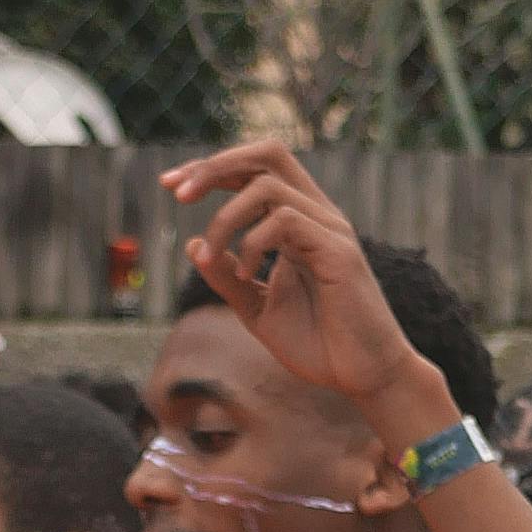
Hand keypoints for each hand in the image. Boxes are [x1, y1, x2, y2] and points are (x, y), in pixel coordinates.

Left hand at [163, 143, 450, 500]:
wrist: (364, 377)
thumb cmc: (319, 344)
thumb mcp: (257, 308)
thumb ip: (227, 277)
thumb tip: (191, 244)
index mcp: (299, 222)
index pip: (255, 170)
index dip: (211, 169)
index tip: (168, 185)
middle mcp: (318, 215)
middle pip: (267, 154)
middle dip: (214, 165)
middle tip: (176, 193)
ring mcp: (331, 229)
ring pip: (268, 186)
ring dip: (225, 217)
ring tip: (209, 256)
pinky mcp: (339, 251)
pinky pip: (286, 221)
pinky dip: (253, 243)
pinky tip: (249, 275)